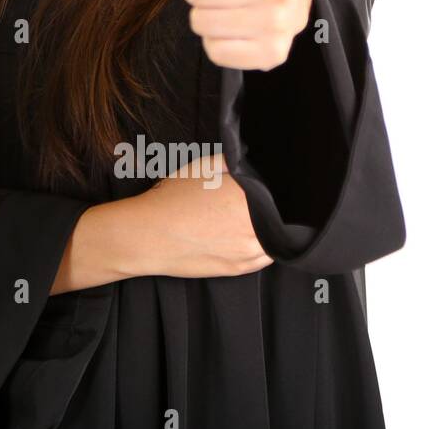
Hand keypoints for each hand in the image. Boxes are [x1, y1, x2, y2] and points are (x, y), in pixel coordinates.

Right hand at [126, 152, 271, 277]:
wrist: (148, 236)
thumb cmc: (170, 199)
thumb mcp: (201, 166)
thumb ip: (233, 160)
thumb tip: (253, 159)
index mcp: (248, 198)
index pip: (280, 192)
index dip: (275, 188)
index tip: (267, 186)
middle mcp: (254, 226)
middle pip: (280, 216)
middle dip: (271, 207)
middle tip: (254, 200)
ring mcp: (249, 250)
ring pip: (275, 237)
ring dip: (270, 228)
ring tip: (248, 217)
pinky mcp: (240, 268)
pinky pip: (265, 256)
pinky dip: (261, 245)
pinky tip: (246, 234)